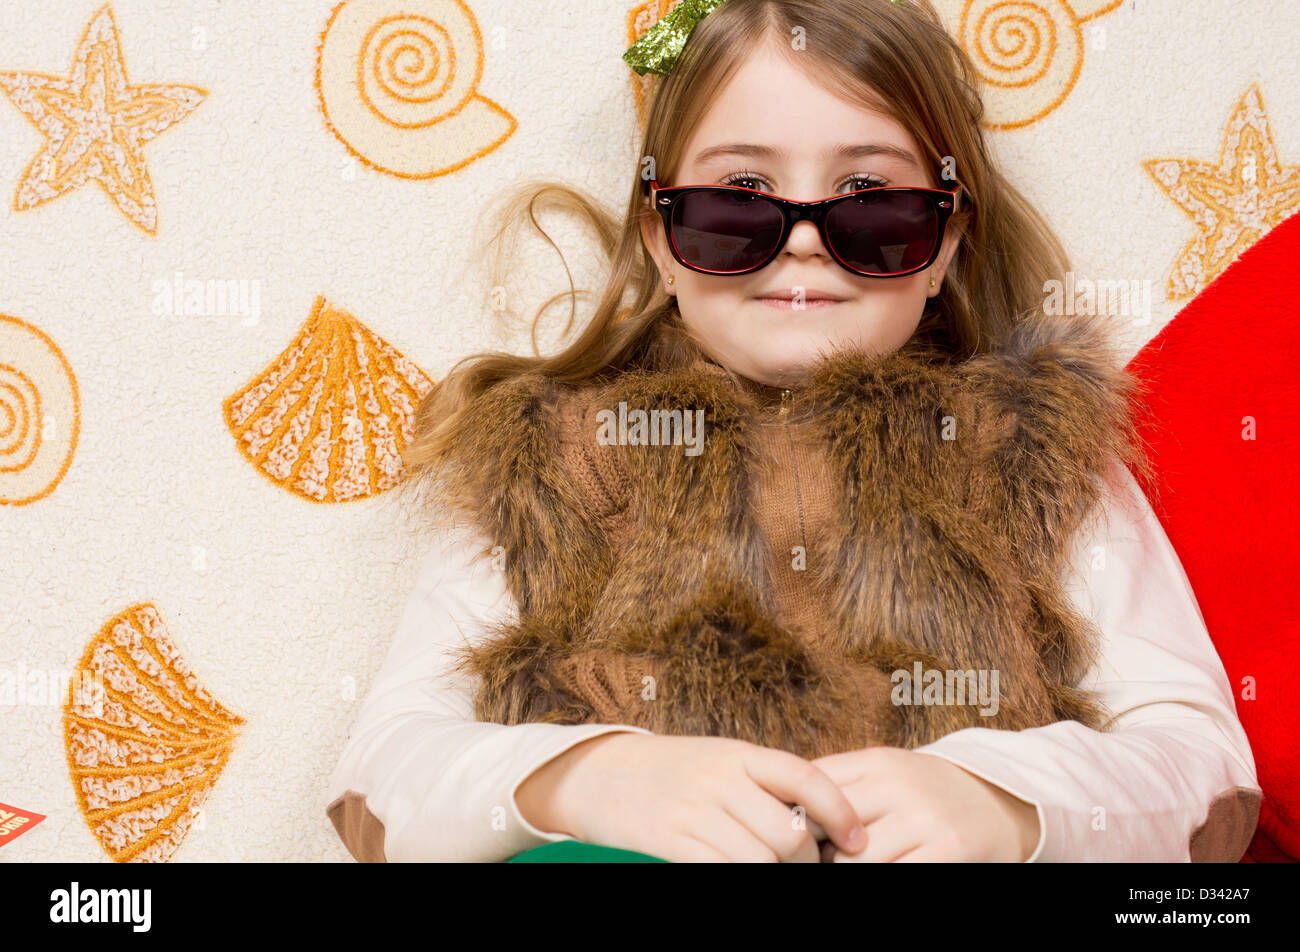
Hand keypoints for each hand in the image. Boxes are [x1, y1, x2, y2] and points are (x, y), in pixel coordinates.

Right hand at [514, 732, 868, 861]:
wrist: (601, 774)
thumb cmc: (673, 774)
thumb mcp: (720, 762)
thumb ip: (763, 784)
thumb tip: (820, 819)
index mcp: (739, 755)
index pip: (804, 777)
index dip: (838, 811)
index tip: (856, 840)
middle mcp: (719, 779)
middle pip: (788, 833)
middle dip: (805, 862)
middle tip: (804, 869)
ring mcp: (692, 811)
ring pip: (760, 860)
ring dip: (775, 876)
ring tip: (773, 875)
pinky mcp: (668, 841)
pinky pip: (719, 871)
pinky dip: (739, 881)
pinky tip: (741, 878)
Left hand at [807, 747, 1041, 861]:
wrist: (1003, 803)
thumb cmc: (927, 794)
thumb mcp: (887, 773)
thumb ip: (841, 782)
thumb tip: (782, 806)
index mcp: (877, 760)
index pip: (811, 783)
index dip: (794, 816)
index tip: (790, 835)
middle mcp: (898, 784)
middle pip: (826, 823)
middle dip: (814, 851)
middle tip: (815, 861)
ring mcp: (925, 817)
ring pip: (854, 860)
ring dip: (845, 871)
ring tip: (848, 868)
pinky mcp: (948, 849)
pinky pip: (895, 877)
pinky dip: (881, 880)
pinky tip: (881, 874)